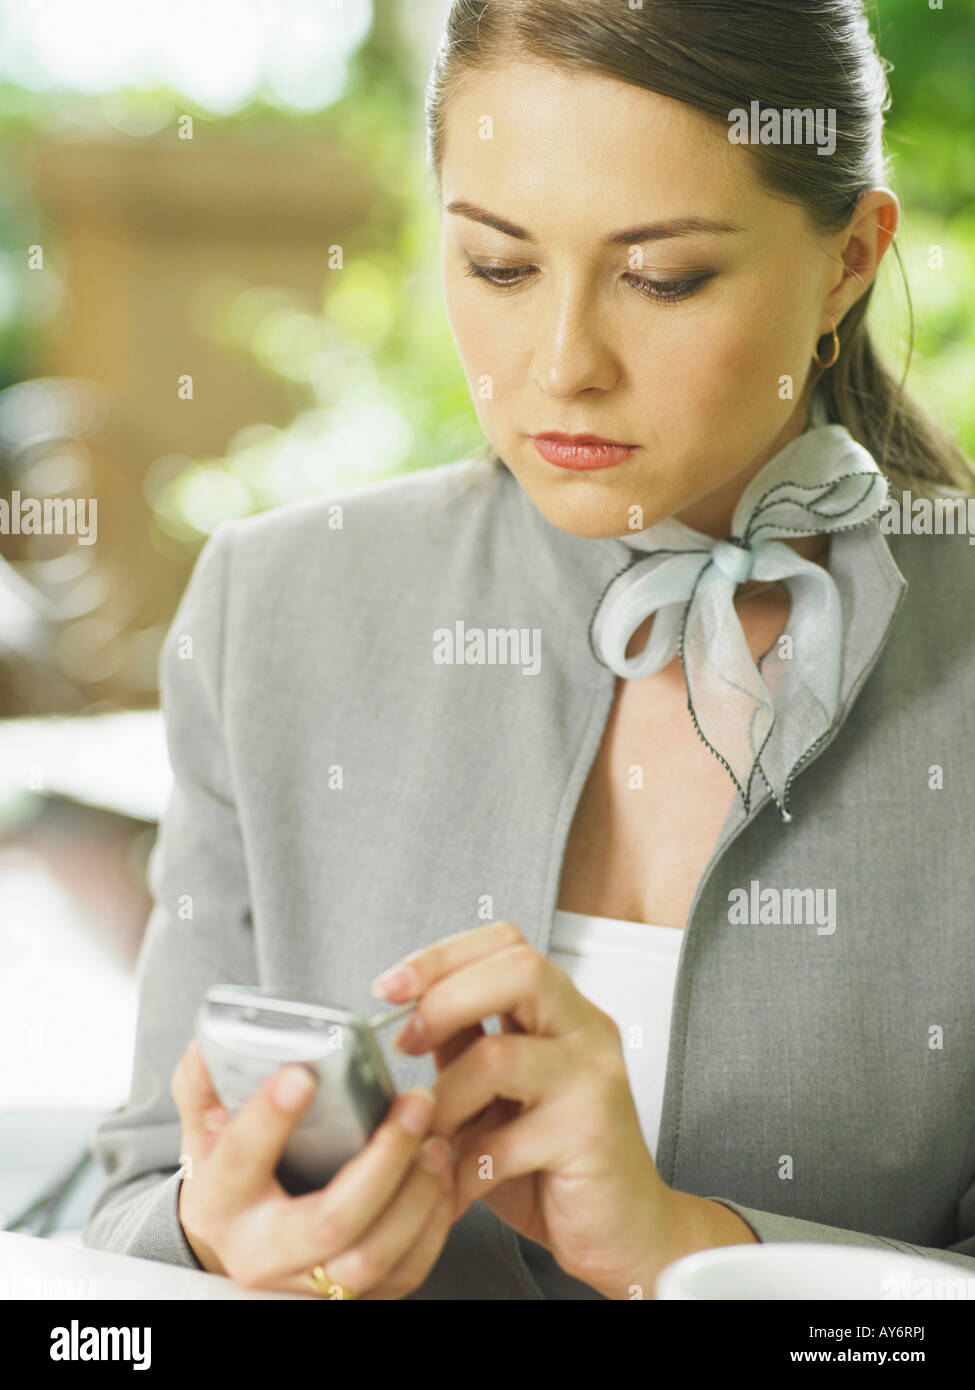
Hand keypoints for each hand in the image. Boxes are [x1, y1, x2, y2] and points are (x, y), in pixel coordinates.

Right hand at [170, 1039, 454, 1298]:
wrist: (237, 1243)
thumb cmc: (231, 1173)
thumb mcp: (203, 1127)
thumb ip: (205, 1082)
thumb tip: (212, 1038)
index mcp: (222, 1201)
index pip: (240, 1160)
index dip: (270, 1118)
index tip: (304, 1073)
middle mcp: (263, 1252)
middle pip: (328, 1223)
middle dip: (383, 1162)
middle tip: (415, 1104)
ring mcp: (307, 1282)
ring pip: (373, 1257)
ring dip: (417, 1197)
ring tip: (438, 1142)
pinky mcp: (352, 1295)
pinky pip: (404, 1274)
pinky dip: (432, 1226)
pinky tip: (443, 1178)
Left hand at [371, 921, 753, 1298]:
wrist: (624, 1231)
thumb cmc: (555, 1165)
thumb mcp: (495, 1096)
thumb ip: (462, 1050)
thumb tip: (403, 1018)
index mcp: (562, 1011)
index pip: (507, 944)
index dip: (444, 955)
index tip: (391, 986)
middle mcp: (586, 1031)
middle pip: (518, 970)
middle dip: (443, 998)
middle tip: (404, 1042)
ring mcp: (594, 1078)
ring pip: (498, 1054)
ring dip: (442, 1099)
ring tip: (425, 1134)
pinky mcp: (589, 1133)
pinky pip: (505, 1138)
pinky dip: (462, 1166)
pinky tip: (451, 1186)